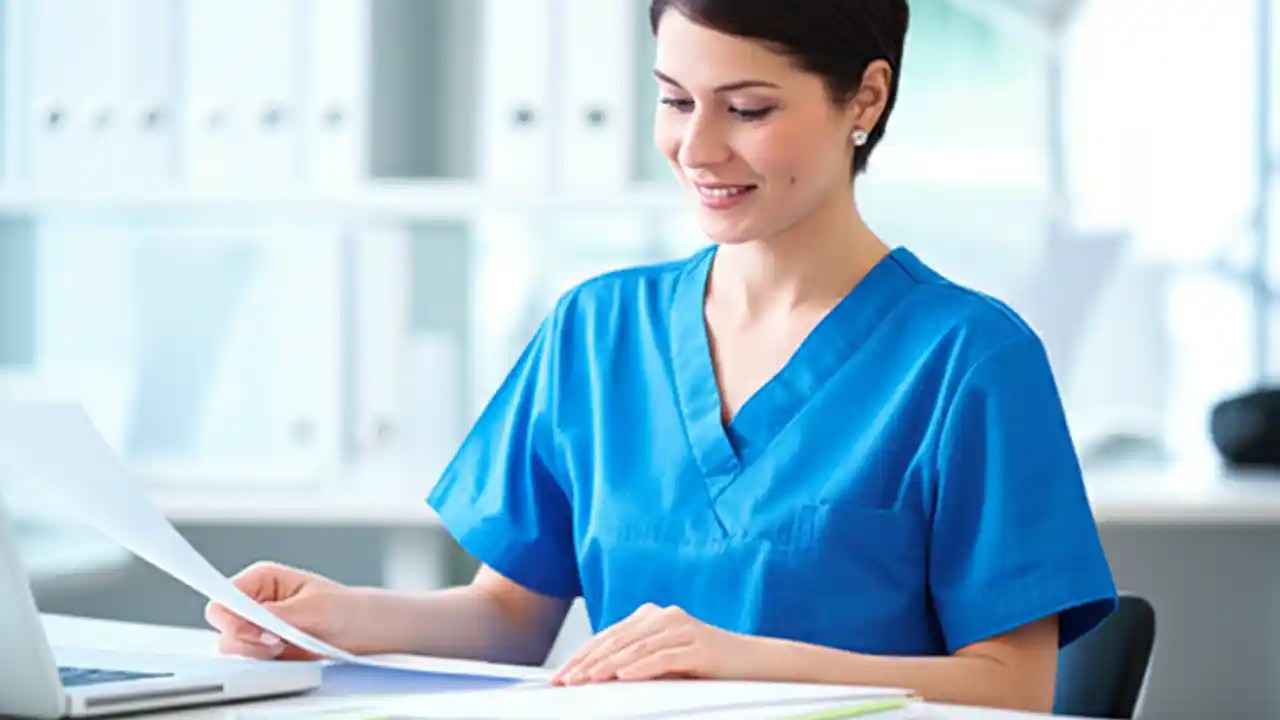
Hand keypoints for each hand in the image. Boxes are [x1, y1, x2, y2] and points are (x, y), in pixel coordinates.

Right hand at [204, 561, 367, 660]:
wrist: (365, 629)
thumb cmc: (345, 607)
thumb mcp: (314, 608)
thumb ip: (278, 615)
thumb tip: (250, 620)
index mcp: (262, 579)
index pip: (224, 597)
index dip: (230, 617)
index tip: (252, 630)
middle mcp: (256, 601)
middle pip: (223, 625)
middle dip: (246, 639)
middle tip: (277, 641)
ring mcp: (258, 626)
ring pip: (233, 646)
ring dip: (257, 652)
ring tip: (286, 645)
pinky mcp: (266, 647)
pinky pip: (250, 659)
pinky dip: (265, 661)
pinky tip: (287, 653)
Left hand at [551, 604, 758, 684]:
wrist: (754, 663)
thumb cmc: (705, 666)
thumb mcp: (664, 661)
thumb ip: (635, 661)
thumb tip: (595, 677)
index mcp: (652, 617)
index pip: (608, 636)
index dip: (582, 656)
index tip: (560, 676)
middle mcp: (665, 617)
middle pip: (618, 640)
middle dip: (588, 663)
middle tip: (566, 681)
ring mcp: (683, 629)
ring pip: (637, 648)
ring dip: (608, 666)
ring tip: (587, 680)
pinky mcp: (699, 646)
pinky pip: (665, 657)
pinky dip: (642, 667)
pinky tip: (624, 677)